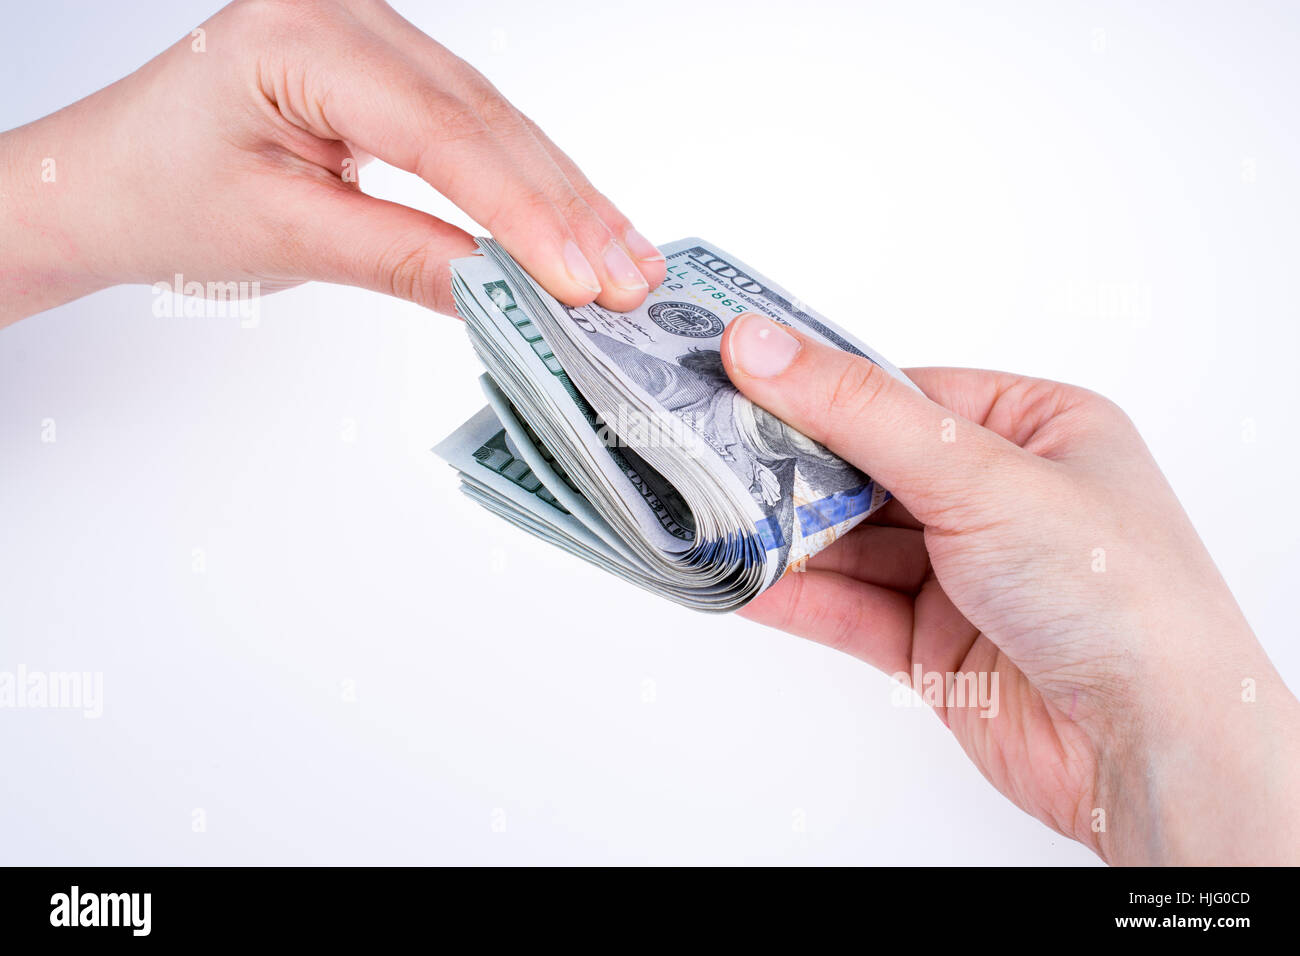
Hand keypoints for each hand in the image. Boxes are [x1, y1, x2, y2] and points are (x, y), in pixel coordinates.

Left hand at [0, 0, 664, 324]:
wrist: (108, 182)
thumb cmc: (163, 196)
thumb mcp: (284, 236)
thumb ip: (401, 257)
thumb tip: (505, 292)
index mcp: (299, 34)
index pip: (440, 130)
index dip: (522, 211)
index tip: (581, 279)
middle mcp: (345, 13)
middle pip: (487, 118)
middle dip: (566, 209)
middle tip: (629, 280)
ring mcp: (373, 33)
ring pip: (497, 121)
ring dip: (565, 199)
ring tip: (625, 262)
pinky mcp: (389, 68)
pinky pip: (478, 125)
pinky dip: (529, 184)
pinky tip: (578, 223)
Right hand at [721, 311, 1299, 864]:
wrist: (1152, 746)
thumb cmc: (1115, 592)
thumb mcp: (981, 474)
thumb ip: (860, 413)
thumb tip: (762, 347)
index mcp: (1038, 431)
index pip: (904, 394)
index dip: (819, 386)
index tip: (735, 373)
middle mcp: (1001, 499)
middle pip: (867, 469)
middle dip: (789, 466)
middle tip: (701, 444)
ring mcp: (965, 575)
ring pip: (850, 543)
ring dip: (781, 535)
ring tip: (702, 512)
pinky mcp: (934, 646)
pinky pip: (848, 609)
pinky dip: (793, 594)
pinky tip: (737, 577)